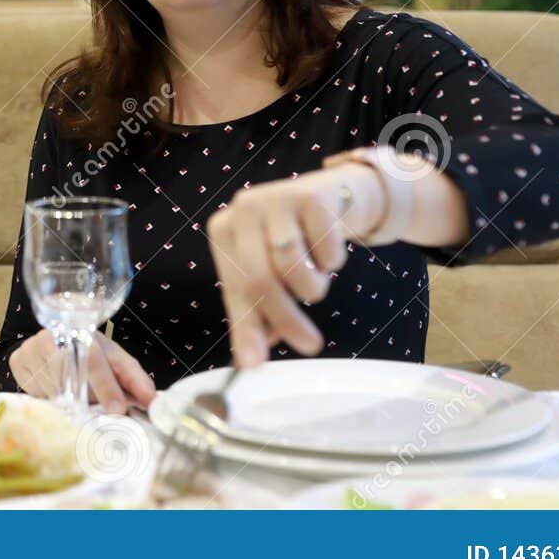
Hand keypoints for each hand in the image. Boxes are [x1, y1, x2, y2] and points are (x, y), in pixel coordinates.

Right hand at [7, 328, 155, 414]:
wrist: (53, 336)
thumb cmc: (90, 352)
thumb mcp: (115, 358)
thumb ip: (134, 378)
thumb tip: (152, 401)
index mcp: (82, 330)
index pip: (93, 360)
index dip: (106, 386)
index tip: (118, 410)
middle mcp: (52, 334)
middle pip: (72, 381)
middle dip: (87, 399)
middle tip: (95, 408)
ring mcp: (30, 348)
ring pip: (54, 392)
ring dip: (69, 401)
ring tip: (74, 393)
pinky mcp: (17, 362)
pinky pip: (36, 394)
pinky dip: (49, 399)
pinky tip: (55, 388)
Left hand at [205, 163, 386, 368]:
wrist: (333, 198)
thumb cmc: (296, 242)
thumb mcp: (269, 276)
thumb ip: (256, 317)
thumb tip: (249, 362)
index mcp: (225, 231)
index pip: (235, 288)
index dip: (248, 328)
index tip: (258, 364)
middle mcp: (243, 209)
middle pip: (260, 279)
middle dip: (286, 318)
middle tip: (309, 345)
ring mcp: (275, 197)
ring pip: (293, 266)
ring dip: (313, 286)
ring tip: (316, 277)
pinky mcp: (310, 194)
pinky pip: (326, 249)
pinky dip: (332, 261)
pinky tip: (328, 249)